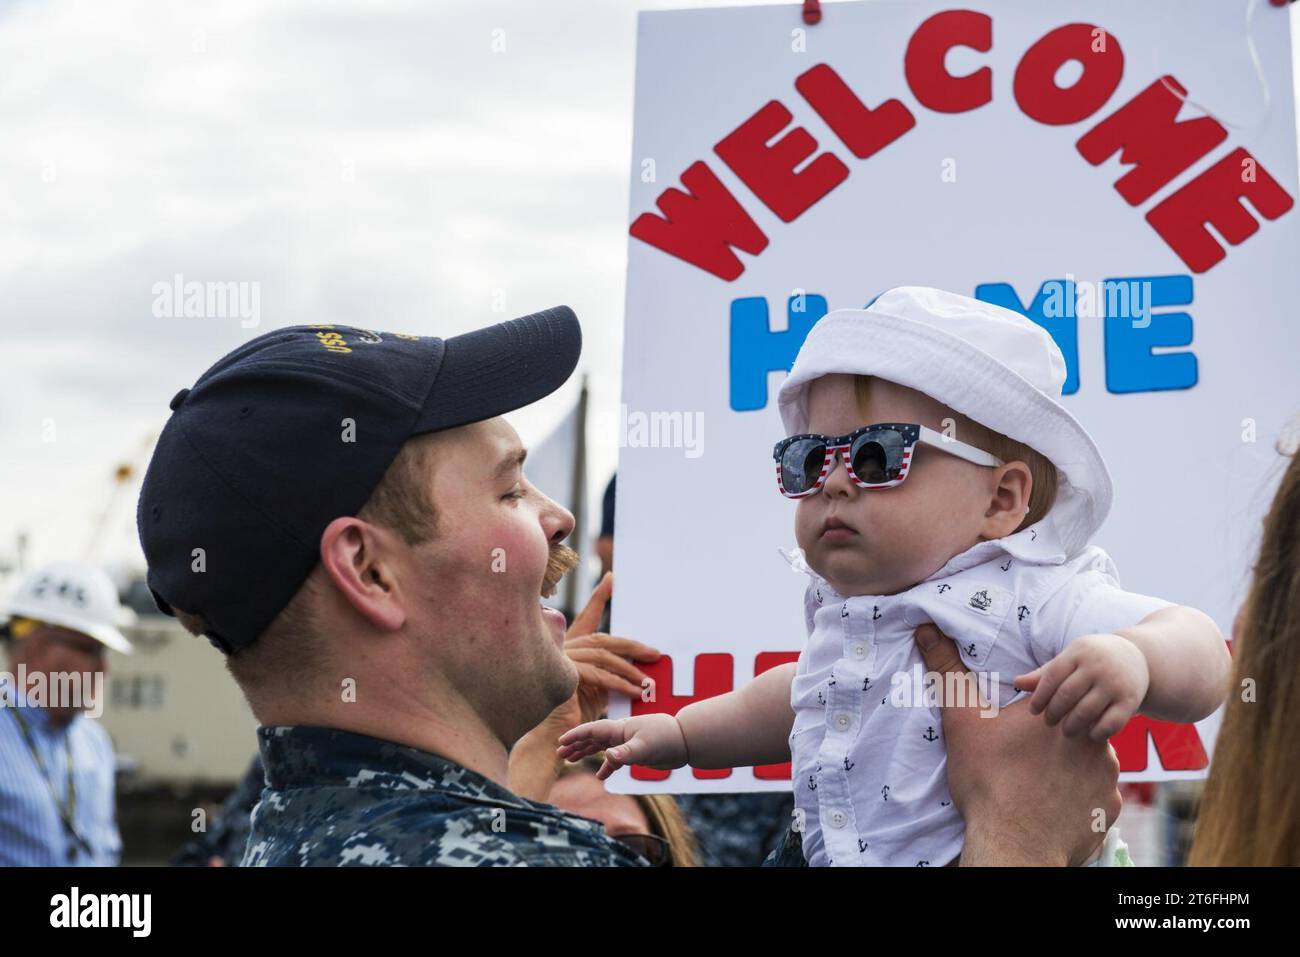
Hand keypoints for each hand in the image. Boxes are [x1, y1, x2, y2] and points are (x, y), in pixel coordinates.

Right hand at [556, 713, 687, 780]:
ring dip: (586, 753)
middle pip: (593, 738)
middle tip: (559, 754)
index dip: (575, 735)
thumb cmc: (666, 739)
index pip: (592, 730)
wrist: (686, 741)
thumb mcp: (644, 748)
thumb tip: (608, 758)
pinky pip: (615, 758)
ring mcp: (627, 742)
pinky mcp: (635, 751)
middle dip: (576, 745)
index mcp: (620, 728)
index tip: (560, 741)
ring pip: (601, 747)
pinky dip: (606, 766)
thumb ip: (625, 754)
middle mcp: (621, 733)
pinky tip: (600, 776)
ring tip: (570, 760)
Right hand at [562, 572, 658, 725]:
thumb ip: (611, 672)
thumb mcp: (598, 689)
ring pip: (604, 656)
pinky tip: (636, 692)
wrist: (553, 735)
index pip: (588, 616)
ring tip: (650, 682)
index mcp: (571, 646)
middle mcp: (564, 647)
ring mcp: (562, 658)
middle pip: (604, 639)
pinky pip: (600, 675)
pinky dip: (621, 684)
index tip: (612, 579)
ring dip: (631, 670)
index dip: (600, 597)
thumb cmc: (574, 713)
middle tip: (655, 653)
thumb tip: (637, 668)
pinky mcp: (564, 673)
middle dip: (633, 646)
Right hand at [914, 624, 1121, 865]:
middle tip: (1025, 765)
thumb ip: (948, 672)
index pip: (1054, 703)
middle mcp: (1090, 737)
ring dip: (1069, 773)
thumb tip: (927, 629)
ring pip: (1088, 764)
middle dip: (1053, 746)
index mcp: (1057, 712)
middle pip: (1072, 732)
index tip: (1020, 736)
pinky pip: (1098, 798)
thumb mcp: (962, 721)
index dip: (1035, 720)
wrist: (1013, 842)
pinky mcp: (1111, 808)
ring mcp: (1106, 775)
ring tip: (1038, 787)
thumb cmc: (987, 781)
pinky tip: (1055, 808)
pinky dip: (1080, 801)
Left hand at [1014, 633, 1148, 741]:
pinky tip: (1090, 734)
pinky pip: (1111, 723)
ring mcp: (1115, 683)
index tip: (1034, 710)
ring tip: (1066, 731)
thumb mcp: (1070, 659)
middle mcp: (1097, 666)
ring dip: (1072, 726)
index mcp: (1078, 652)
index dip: (1040, 696)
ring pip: (1086, 711)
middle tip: (1049, 722)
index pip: (1052, 677)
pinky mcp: (1130, 700)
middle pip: (1067, 695)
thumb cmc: (1092, 660)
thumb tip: (1015, 682)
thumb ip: (1045, 673)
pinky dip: (1097, 732)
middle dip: (1054, 713)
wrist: (1137, 657)